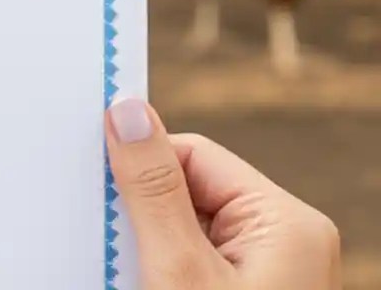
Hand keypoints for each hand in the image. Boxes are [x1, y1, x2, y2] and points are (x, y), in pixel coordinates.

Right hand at [107, 98, 339, 289]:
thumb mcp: (180, 269)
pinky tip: (148, 285)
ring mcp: (272, 270)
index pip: (193, 155)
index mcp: (287, 220)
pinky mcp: (253, 287)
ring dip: (151, 250)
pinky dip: (165, 272)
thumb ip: (153, 190)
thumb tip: (128, 111)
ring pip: (187, 230)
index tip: (94, 196)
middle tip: (112, 248)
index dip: (140, 171)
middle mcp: (287, 239)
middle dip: (144, 217)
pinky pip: (196, 261)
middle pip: (188, 192)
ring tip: (137, 278)